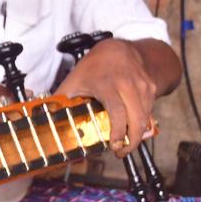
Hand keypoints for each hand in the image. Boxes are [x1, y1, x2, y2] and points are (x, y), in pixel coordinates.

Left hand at [54, 39, 155, 156]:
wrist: (119, 49)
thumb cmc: (94, 67)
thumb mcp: (75, 79)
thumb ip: (63, 98)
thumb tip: (49, 118)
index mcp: (107, 84)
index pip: (118, 112)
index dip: (117, 132)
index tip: (113, 146)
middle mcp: (128, 85)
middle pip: (137, 119)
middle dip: (131, 141)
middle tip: (120, 152)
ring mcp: (143, 87)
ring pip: (145, 118)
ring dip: (137, 135)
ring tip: (124, 144)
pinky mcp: (151, 89)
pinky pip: (149, 112)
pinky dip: (142, 124)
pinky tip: (132, 130)